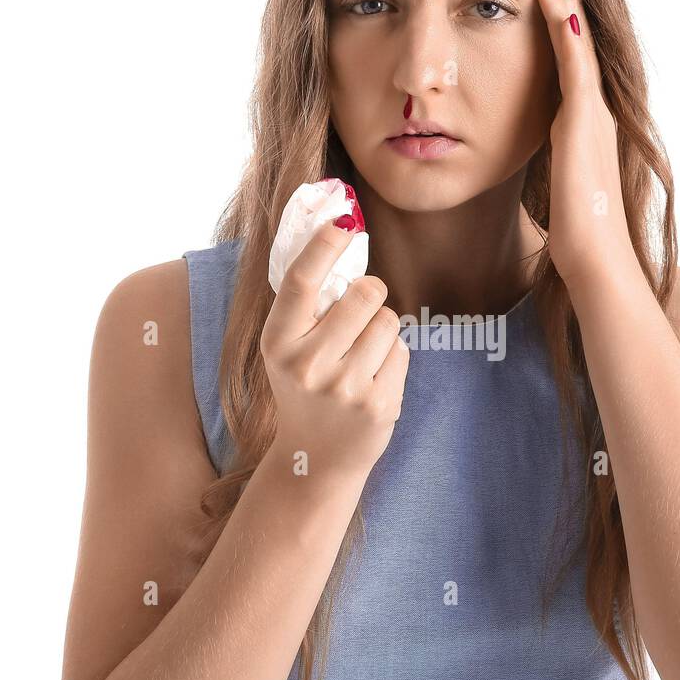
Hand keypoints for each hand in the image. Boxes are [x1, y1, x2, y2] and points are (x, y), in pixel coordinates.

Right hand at [260, 222, 409, 476]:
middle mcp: (308, 365)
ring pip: (389, 320)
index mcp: (278, 343)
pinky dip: (393, 358)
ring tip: (362, 355)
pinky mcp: (379, 404)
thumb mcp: (289, 348)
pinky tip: (373, 381)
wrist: (315, 458)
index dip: (323, 246)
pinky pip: (402, 351)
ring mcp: (345, 388)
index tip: (344, 221)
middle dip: (371, 292)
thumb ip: (308, 303)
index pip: (301, 282)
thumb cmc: (305, 387)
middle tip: (361, 308)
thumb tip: (339, 230)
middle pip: (364, 293)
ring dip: (382, 328)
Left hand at [533, 0, 635, 284]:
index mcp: (585, 125)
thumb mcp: (558, 187)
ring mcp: (592, 112)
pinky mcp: (583, 120)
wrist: (596, 256)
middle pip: (582, 41)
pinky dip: (565, 26)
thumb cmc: (577, 233)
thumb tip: (540, 164)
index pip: (574, 61)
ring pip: (579, 42)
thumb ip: (552, 165)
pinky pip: (573, 61)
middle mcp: (594, 111)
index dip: (566, 24)